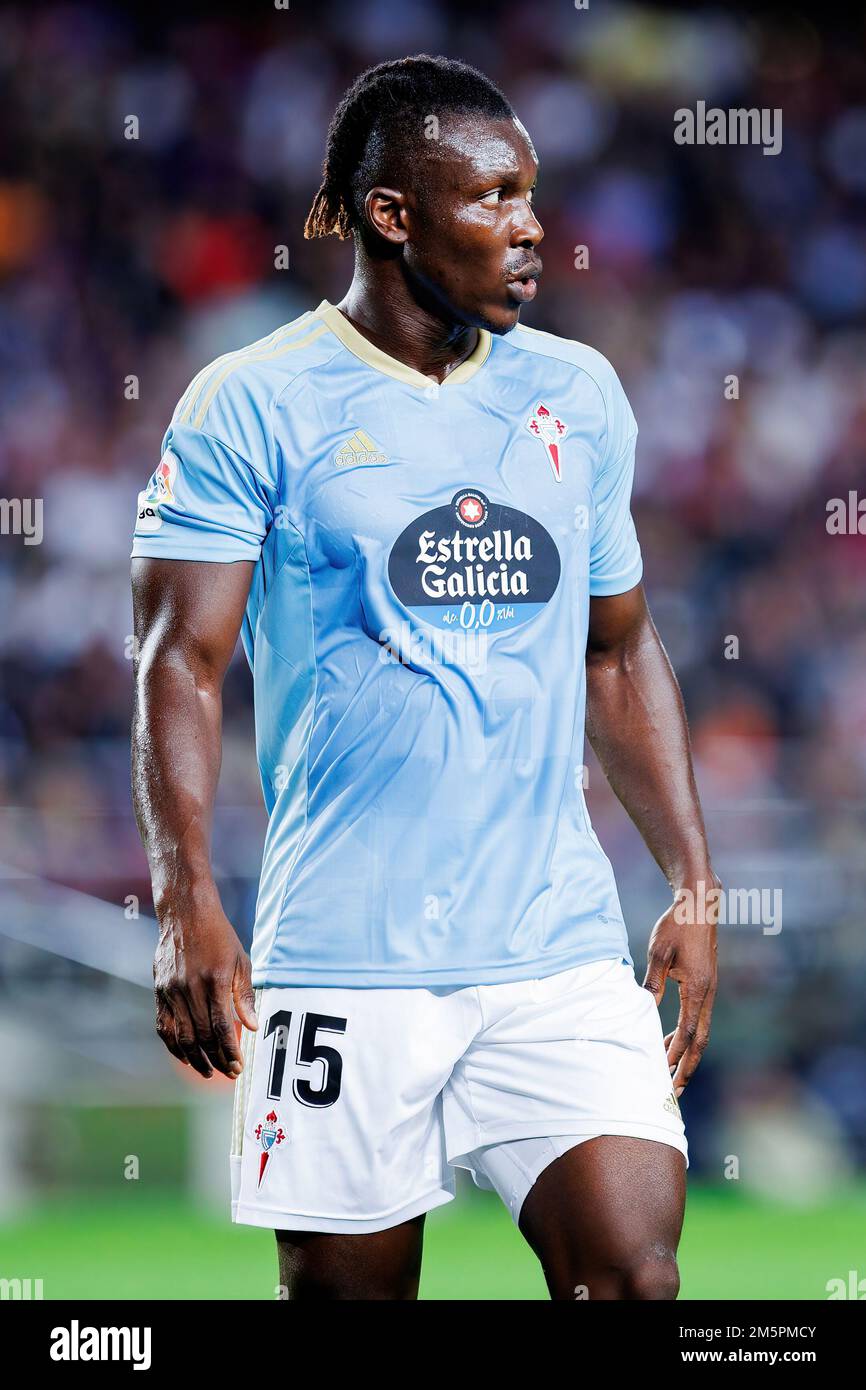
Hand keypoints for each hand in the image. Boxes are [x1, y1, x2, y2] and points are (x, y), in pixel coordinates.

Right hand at [153, 892, 257, 1078]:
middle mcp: (190, 988)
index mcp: (214, 981)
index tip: (238, 1068)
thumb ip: (244, 995)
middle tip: (228, 1073)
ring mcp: (171, 991)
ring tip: (209, 1072)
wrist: (186, 913)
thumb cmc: (219, 936)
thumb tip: (252, 1027)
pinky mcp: (159, 990)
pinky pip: (163, 1026)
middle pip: (201, 1036)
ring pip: (181, 1036)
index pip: (220, 1028)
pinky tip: (185, 1056)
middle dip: (216, 1059)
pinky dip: (173, 1045)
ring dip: (195, 1059)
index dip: (229, 1052)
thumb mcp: (240, 960)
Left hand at [642, 874, 719, 1098]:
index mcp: (698, 988)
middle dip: (686, 1066)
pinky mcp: (706, 984)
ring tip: (668, 1069)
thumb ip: (652, 984)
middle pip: (700, 1040)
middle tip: (672, 1089)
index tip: (662, 1074)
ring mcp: (710, 989)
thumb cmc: (676, 926)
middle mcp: (709, 993)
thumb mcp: (658, 953)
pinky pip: (698, 1017)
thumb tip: (643, 1011)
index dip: (675, 1055)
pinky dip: (686, 1033)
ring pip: (701, 1030)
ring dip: (686, 1051)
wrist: (699, 904)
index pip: (687, 1032)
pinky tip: (670, 1037)